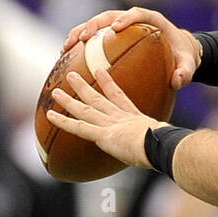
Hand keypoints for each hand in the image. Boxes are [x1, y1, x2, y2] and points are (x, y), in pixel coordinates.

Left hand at [46, 69, 166, 168]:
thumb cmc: (167, 144)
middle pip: (98, 99)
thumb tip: (166, 143)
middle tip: (71, 76)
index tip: (100, 71)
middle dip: (84, 87)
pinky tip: (50, 115)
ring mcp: (110, 125)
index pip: (118, 97)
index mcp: (135, 117)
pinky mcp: (103, 135)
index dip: (108, 84)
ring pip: (85, 110)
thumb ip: (158, 137)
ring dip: (69, 100)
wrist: (161, 145)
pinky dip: (63, 121)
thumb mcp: (163, 137)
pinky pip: (79, 127)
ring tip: (56, 91)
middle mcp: (119, 118)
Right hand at [61, 6, 200, 90]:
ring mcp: (121, 24)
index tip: (116, 28)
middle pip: (110, 15)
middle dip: (94, 24)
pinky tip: (65, 56)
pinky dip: (79, 43)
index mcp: (153, 20)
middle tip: (82, 38)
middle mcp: (133, 18)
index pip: (138, 14)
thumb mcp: (188, 64)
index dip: (126, 18)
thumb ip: (185, 72)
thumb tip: (176, 81)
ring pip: (96, 23)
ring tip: (66, 47)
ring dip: (79, 32)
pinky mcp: (112, 33)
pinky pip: (93, 36)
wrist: (179, 50)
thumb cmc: (183, 55)